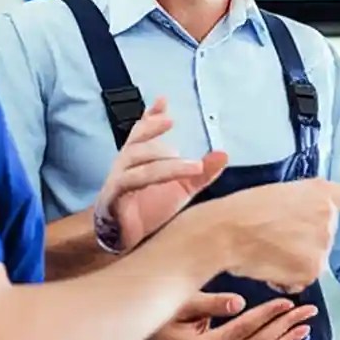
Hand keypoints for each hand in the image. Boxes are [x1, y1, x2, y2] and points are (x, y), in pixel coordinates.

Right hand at [96, 97, 228, 251]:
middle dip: (153, 129)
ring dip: (163, 157)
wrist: (128, 240)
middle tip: (171, 121)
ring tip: (190, 165)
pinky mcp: (115, 196)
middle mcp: (125, 164)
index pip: (142, 131)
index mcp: (139, 158)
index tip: (163, 100)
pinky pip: (131, 180)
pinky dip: (154, 174)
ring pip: (136, 158)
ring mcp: (118, 179)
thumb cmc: (150, 209)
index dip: (151, 116)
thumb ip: (201, 172)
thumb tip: (224, 154)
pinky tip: (172, 176)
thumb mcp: (182, 188)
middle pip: (137, 140)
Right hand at [148, 292, 317, 339]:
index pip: (244, 328)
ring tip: (305, 328)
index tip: (289, 303)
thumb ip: (210, 304)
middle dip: (286, 327)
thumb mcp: (181, 303)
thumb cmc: (162, 314)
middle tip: (309, 312)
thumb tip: (239, 302)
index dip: (268, 314)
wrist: (148, 331)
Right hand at [195, 178, 339, 293]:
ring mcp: (322, 242)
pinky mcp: (312, 267)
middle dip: (301, 243)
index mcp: (319, 192)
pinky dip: (285, 276)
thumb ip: (306, 207)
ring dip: (292, 261)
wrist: (225, 230)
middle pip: (324, 240)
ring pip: (313, 262)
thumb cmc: (244, 211)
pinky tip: (269, 260)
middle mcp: (326, 216)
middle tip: (274, 233)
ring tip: (268, 245)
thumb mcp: (281, 195)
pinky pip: (302, 279)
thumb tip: (311, 225)